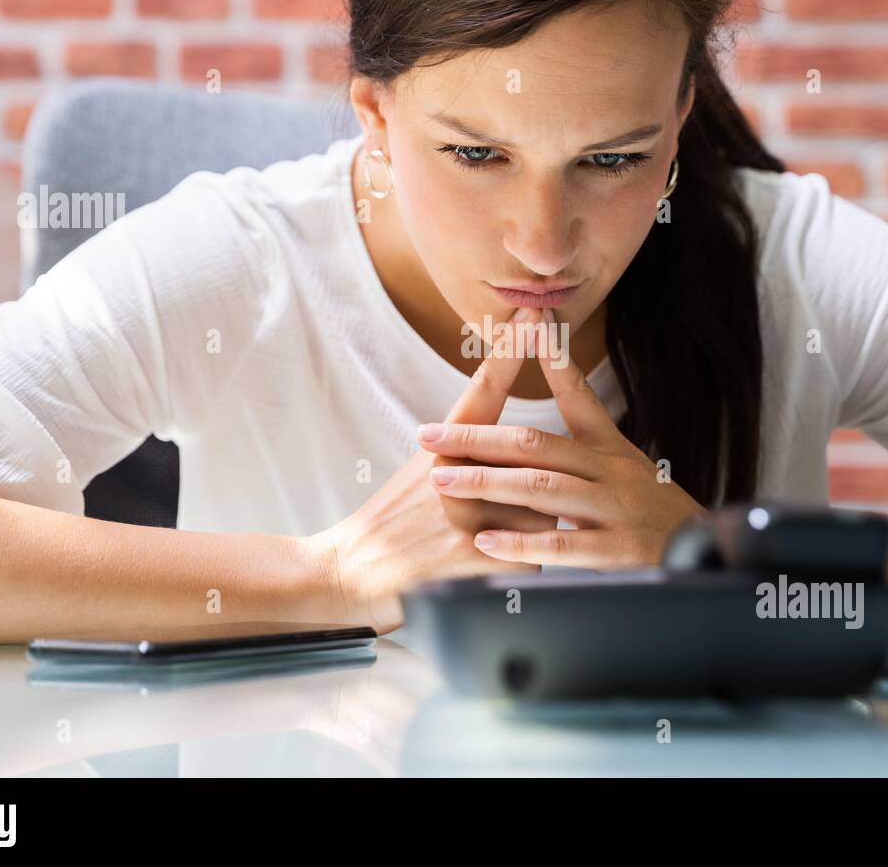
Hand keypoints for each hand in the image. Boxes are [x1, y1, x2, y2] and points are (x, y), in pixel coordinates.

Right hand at [315, 307, 556, 632]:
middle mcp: (452, 472)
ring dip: (529, 532)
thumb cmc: (392, 520)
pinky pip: (527, 558)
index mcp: (442, 447)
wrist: (348, 574)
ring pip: (538, 515)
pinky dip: (518, 566)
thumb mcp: (422, 472)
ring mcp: (460, 513)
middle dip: (538, 483)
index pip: (484, 391)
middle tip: (519, 503)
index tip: (534, 314)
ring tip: (489, 543)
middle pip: (528, 462)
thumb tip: (517, 448)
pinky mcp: (468, 556)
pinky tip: (490, 570)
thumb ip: (467, 453)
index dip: (511, 351)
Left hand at [416, 307, 703, 568]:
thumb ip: (584, 415)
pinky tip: (486, 541)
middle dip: (477, 439)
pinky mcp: (617, 552)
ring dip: (487, 484)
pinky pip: (562, 545)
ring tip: (443, 481)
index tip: (516, 328)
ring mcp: (615, 511)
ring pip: (543, 489)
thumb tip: (551, 360)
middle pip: (537, 445)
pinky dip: (521, 544)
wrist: (701, 558)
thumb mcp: (623, 457)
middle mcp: (611, 473)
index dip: (547, 360)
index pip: (576, 394)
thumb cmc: (653, 508)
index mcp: (609, 449)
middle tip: (429, 438)